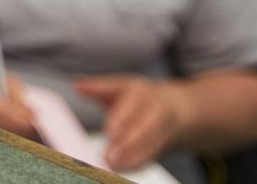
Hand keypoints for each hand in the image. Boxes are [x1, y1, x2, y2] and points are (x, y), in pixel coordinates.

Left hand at [76, 75, 190, 170]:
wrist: (178, 107)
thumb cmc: (141, 96)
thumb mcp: (121, 86)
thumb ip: (98, 87)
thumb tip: (77, 86)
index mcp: (141, 93)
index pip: (130, 107)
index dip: (120, 121)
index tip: (109, 133)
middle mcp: (154, 110)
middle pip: (142, 129)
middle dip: (127, 144)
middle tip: (109, 157)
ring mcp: (162, 129)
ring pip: (149, 145)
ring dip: (132, 157)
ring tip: (113, 167)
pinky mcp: (164, 145)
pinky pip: (152, 156)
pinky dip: (139, 163)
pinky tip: (125, 171)